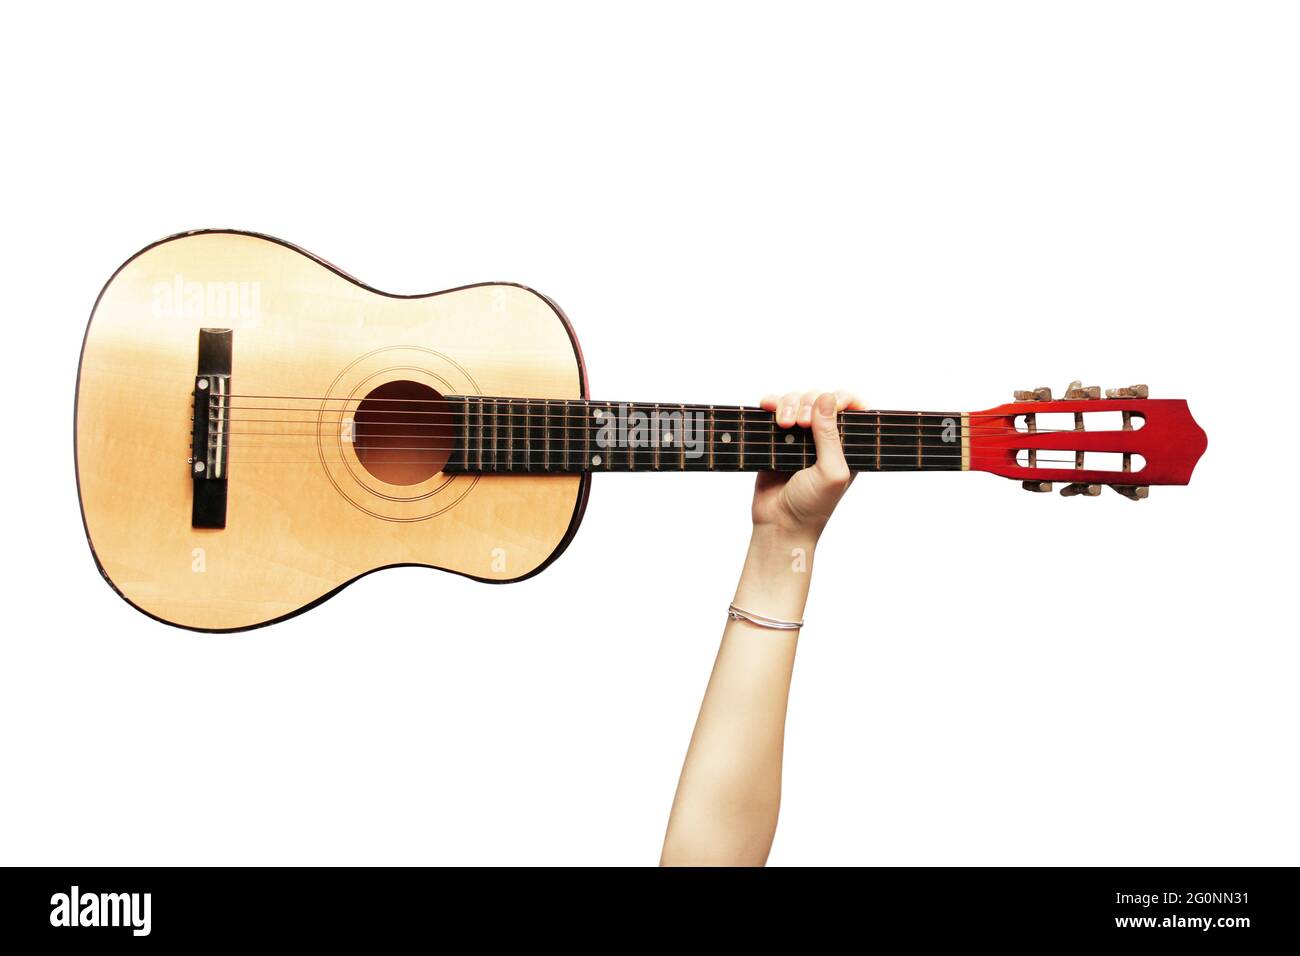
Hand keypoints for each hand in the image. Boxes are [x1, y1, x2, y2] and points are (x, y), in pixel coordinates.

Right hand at [751, 390, 865, 540]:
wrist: (780, 525)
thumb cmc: (812, 506)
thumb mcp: (831, 472)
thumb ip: (831, 436)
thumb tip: (827, 398)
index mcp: (847, 446)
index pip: (853, 409)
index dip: (843, 398)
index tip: (831, 402)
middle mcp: (825, 438)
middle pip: (820, 399)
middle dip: (809, 403)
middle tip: (802, 423)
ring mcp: (800, 437)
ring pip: (796, 401)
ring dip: (788, 404)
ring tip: (783, 424)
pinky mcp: (777, 439)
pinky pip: (775, 411)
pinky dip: (771, 404)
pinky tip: (766, 407)